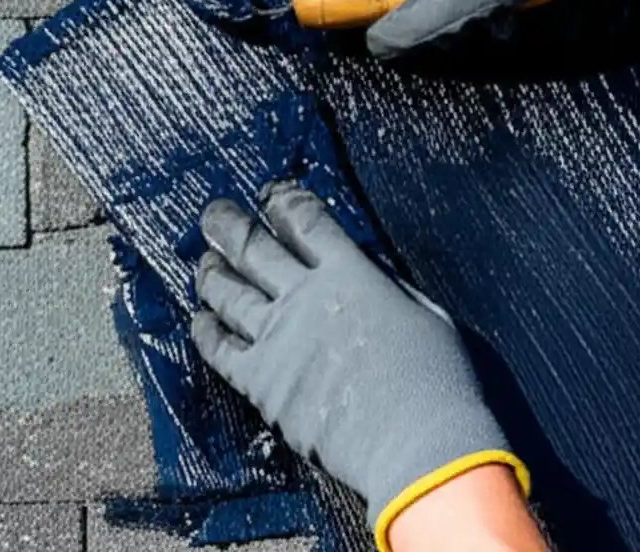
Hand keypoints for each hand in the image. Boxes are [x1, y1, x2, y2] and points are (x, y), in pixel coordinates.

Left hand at [190, 182, 530, 548]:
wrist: (420, 445)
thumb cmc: (440, 382)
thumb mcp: (425, 312)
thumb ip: (385, 284)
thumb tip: (361, 265)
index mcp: (351, 273)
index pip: (304, 220)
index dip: (282, 201)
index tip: (270, 194)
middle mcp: (305, 297)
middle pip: (253, 247)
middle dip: (229, 224)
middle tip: (213, 214)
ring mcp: (278, 339)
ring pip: (228, 292)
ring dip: (211, 273)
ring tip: (204, 262)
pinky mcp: (262, 383)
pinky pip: (220, 350)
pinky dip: (205, 331)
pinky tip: (200, 321)